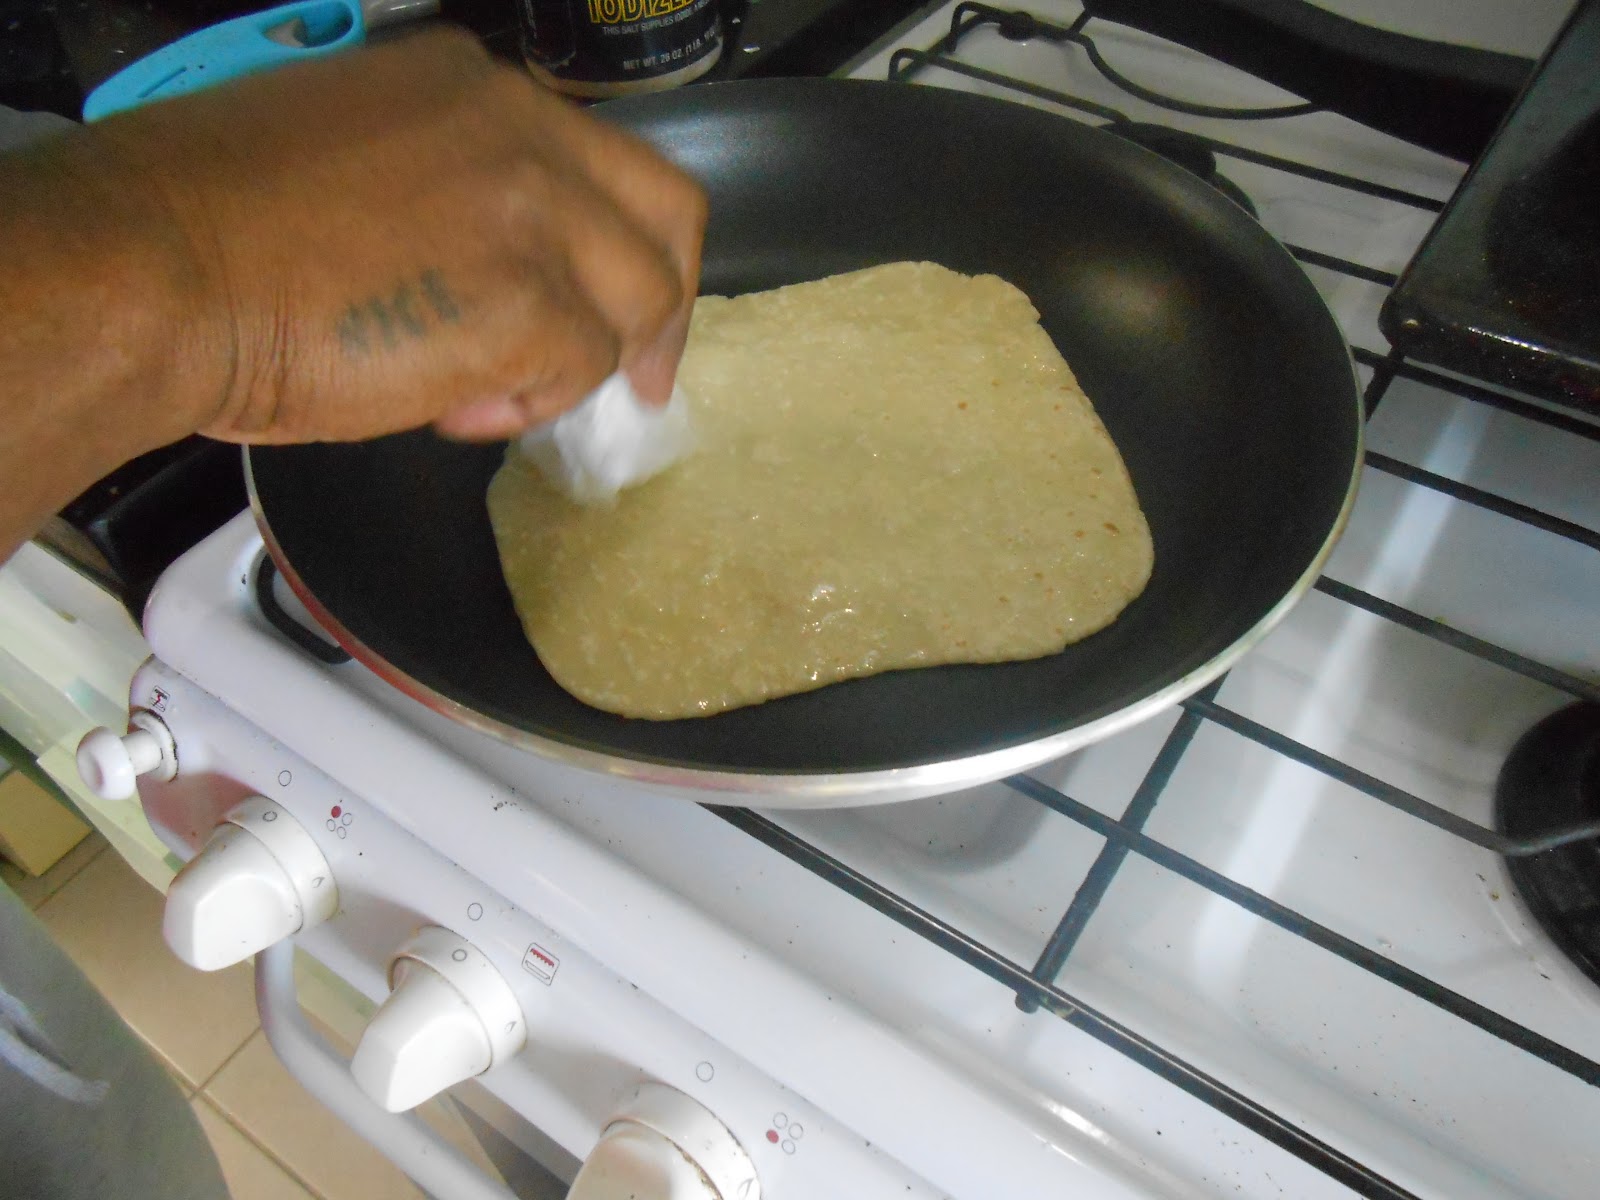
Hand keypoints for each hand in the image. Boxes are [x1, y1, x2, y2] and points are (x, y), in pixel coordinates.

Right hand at [88, 26, 706, 443]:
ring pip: (632, 304)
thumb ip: (448, 184)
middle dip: (662, 308)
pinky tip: (449, 410)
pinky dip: (527, 408)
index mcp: (474, 85)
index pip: (602, 158)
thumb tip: (492, 261)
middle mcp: (523, 130)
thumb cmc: (214, 227)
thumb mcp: (354, 155)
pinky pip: (579, 371)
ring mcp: (534, 213)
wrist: (156, 271)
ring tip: (481, 395)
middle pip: (663, 218)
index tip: (620, 299)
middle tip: (645, 379)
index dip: (622, 239)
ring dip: (574, 368)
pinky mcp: (530, 302)